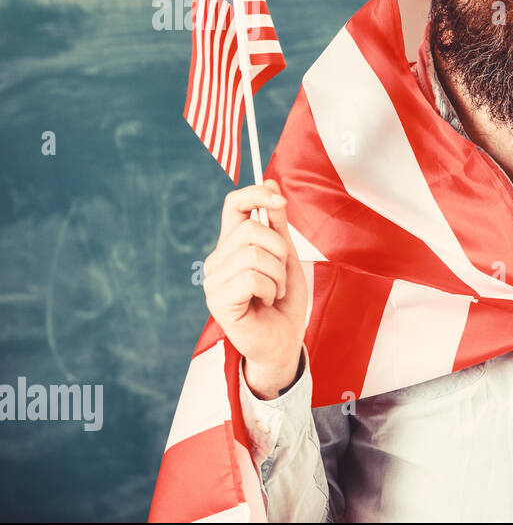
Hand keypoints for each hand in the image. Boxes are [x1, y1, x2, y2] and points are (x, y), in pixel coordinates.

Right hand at [202, 179, 307, 398]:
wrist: (283, 342)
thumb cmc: (284, 303)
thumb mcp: (287, 257)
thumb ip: (278, 225)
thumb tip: (271, 182)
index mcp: (233, 246)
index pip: (234, 205)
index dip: (255, 194)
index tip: (280, 199)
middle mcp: (218, 259)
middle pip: (251, 228)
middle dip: (280, 250)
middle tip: (281, 276)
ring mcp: (214, 280)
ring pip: (254, 253)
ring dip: (278, 275)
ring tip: (275, 292)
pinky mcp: (218, 300)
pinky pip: (252, 278)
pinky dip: (271, 289)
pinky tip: (266, 302)